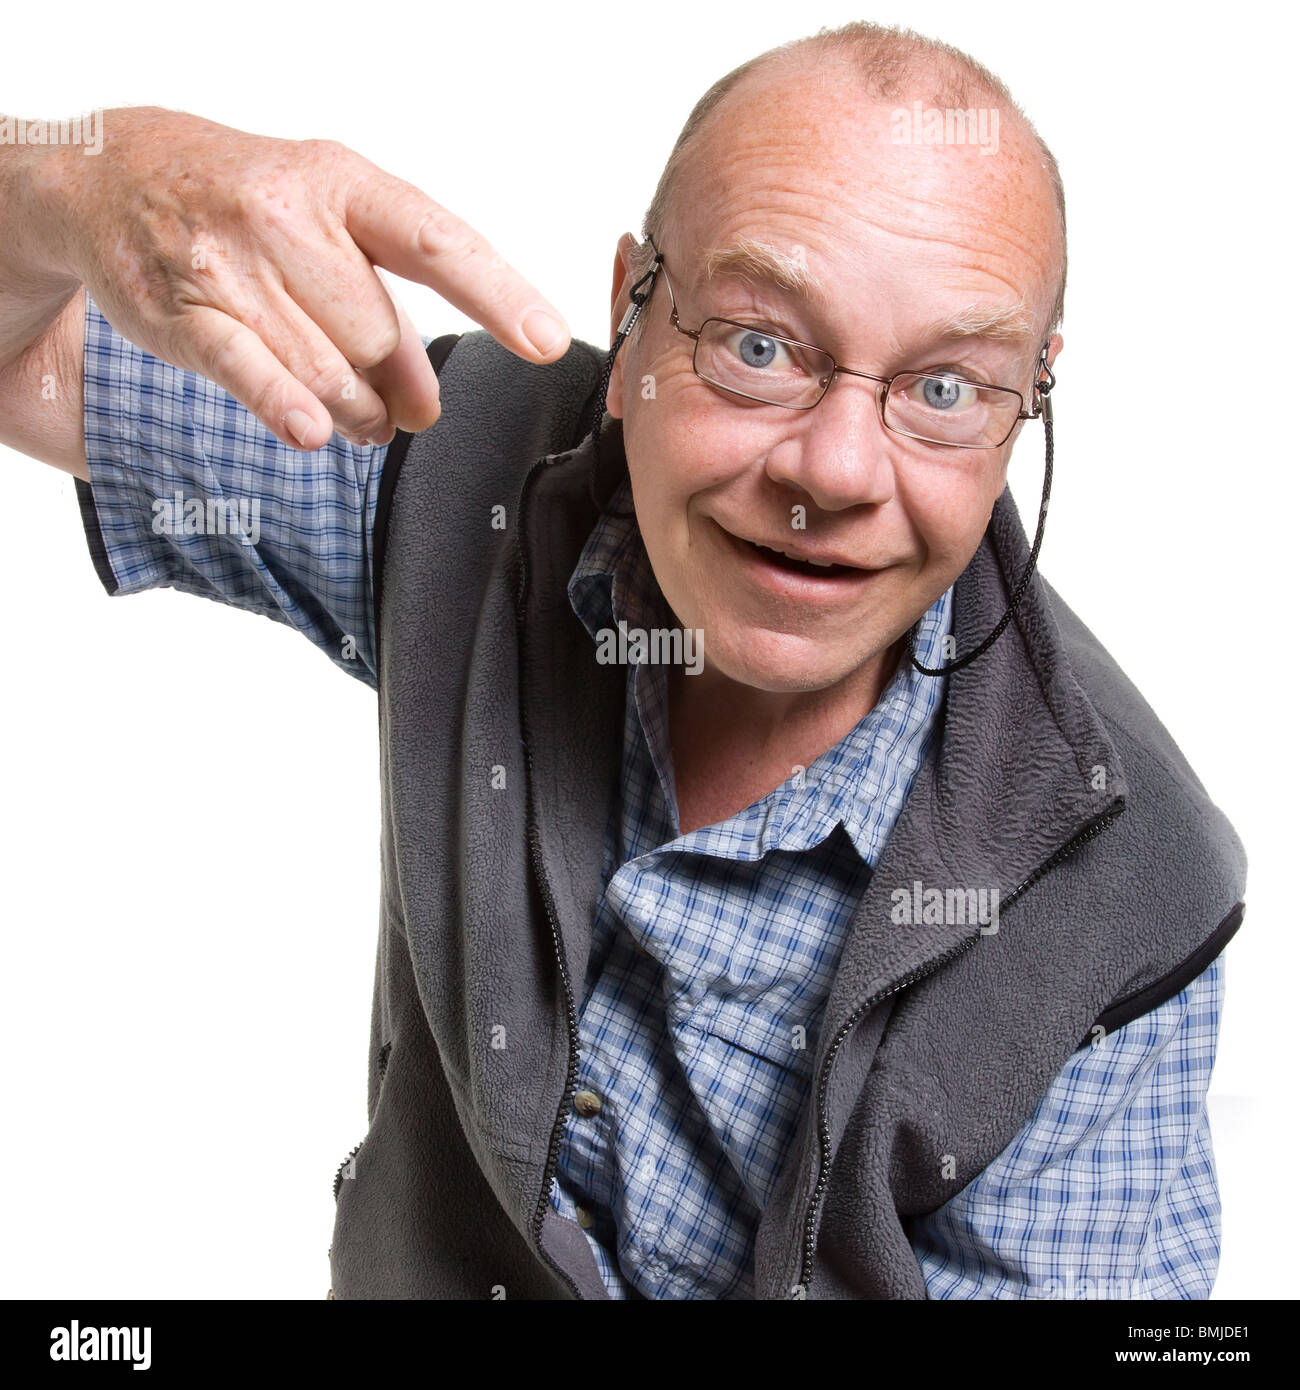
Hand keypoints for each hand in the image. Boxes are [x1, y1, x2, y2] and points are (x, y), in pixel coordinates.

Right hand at [32, 106, 571, 449]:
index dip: (498, 294)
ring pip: (326, 370)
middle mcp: (288, 216)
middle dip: (396, 386)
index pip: (437, 242)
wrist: (112, 173)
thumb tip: (423, 407)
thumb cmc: (244, 204)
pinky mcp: (185, 310)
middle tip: (396, 410)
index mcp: (342, 184)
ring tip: (354, 420)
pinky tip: (311, 432)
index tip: (547, 340)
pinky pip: (249, 370)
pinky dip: (284, 406)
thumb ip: (382, 307)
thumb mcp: (325, 226)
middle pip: (379, 335)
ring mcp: (232, 263)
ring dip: (352, 413)